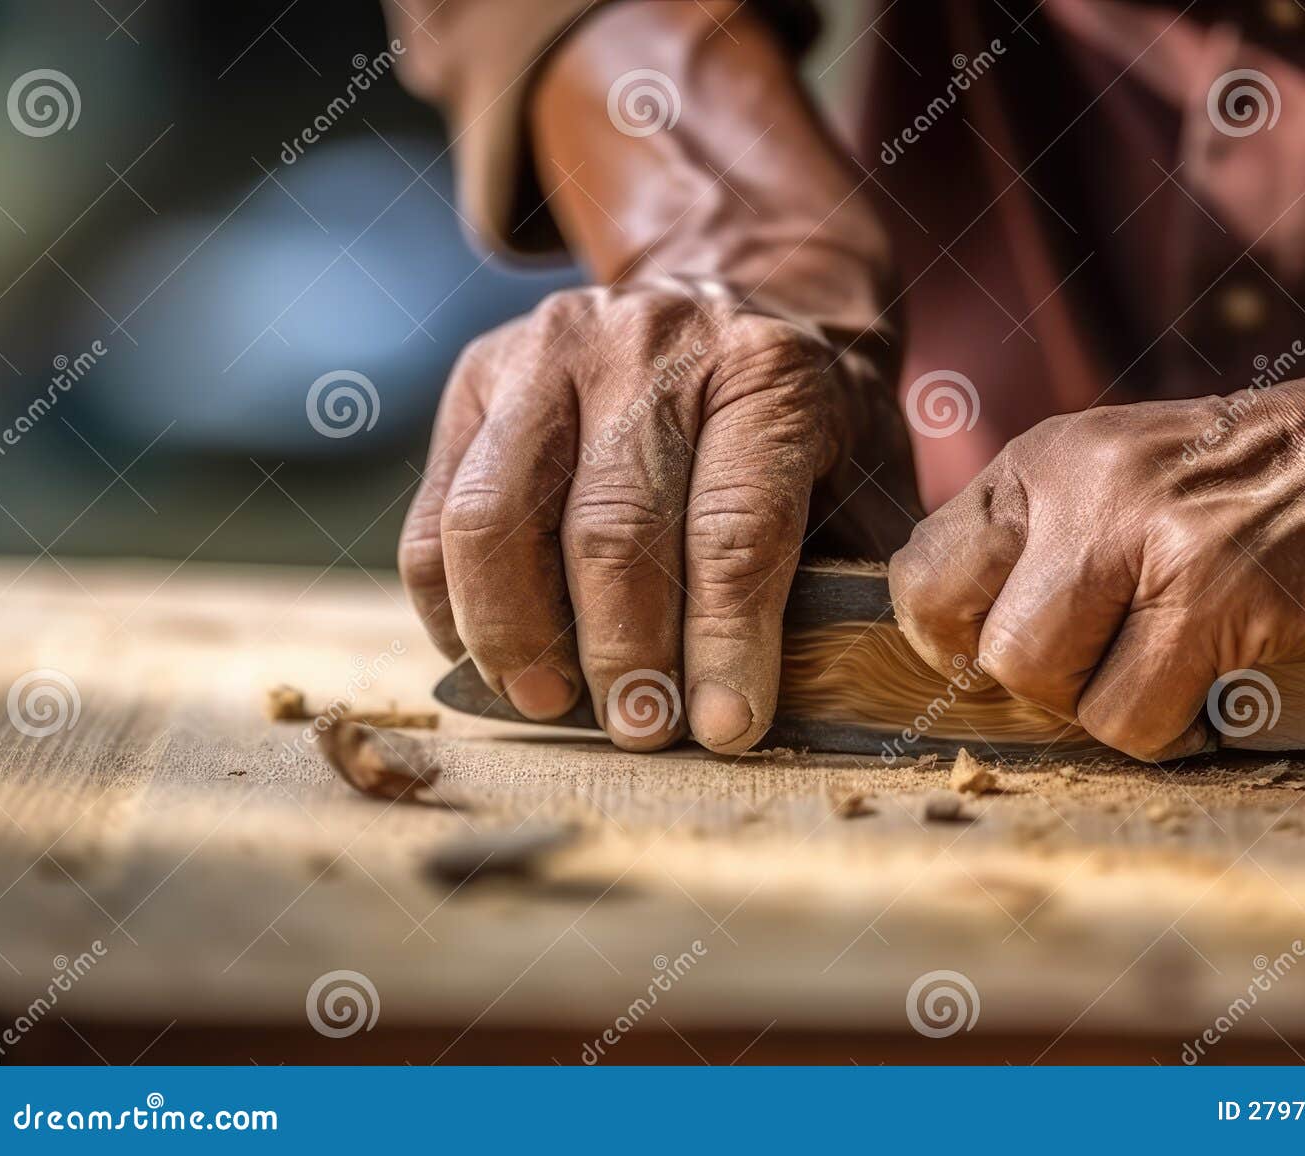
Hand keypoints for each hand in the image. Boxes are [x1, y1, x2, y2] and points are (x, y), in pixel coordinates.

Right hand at [401, 280, 916, 752]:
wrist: (731, 303)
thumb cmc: (801, 423)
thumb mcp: (865, 475)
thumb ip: (853, 572)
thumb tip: (823, 694)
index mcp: (767, 371)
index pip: (735, 528)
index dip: (725, 643)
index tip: (723, 727)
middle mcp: (651, 343)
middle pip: (610, 530)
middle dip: (622, 654)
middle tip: (640, 728)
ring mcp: (548, 351)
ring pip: (496, 519)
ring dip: (518, 636)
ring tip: (553, 703)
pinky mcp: (478, 377)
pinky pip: (439, 516)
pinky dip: (453, 607)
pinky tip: (496, 659)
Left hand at [888, 372, 1304, 760]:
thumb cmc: (1266, 490)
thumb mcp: (1125, 479)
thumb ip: (1047, 544)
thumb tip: (976, 650)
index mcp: (1043, 462)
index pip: (922, 575)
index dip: (956, 642)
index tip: (1016, 658)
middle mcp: (1076, 489)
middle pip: (983, 647)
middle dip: (1041, 687)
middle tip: (1112, 667)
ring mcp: (1142, 539)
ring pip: (1047, 686)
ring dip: (1110, 707)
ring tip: (1177, 669)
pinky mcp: (1211, 598)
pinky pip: (1132, 718)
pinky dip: (1176, 730)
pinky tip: (1222, 688)